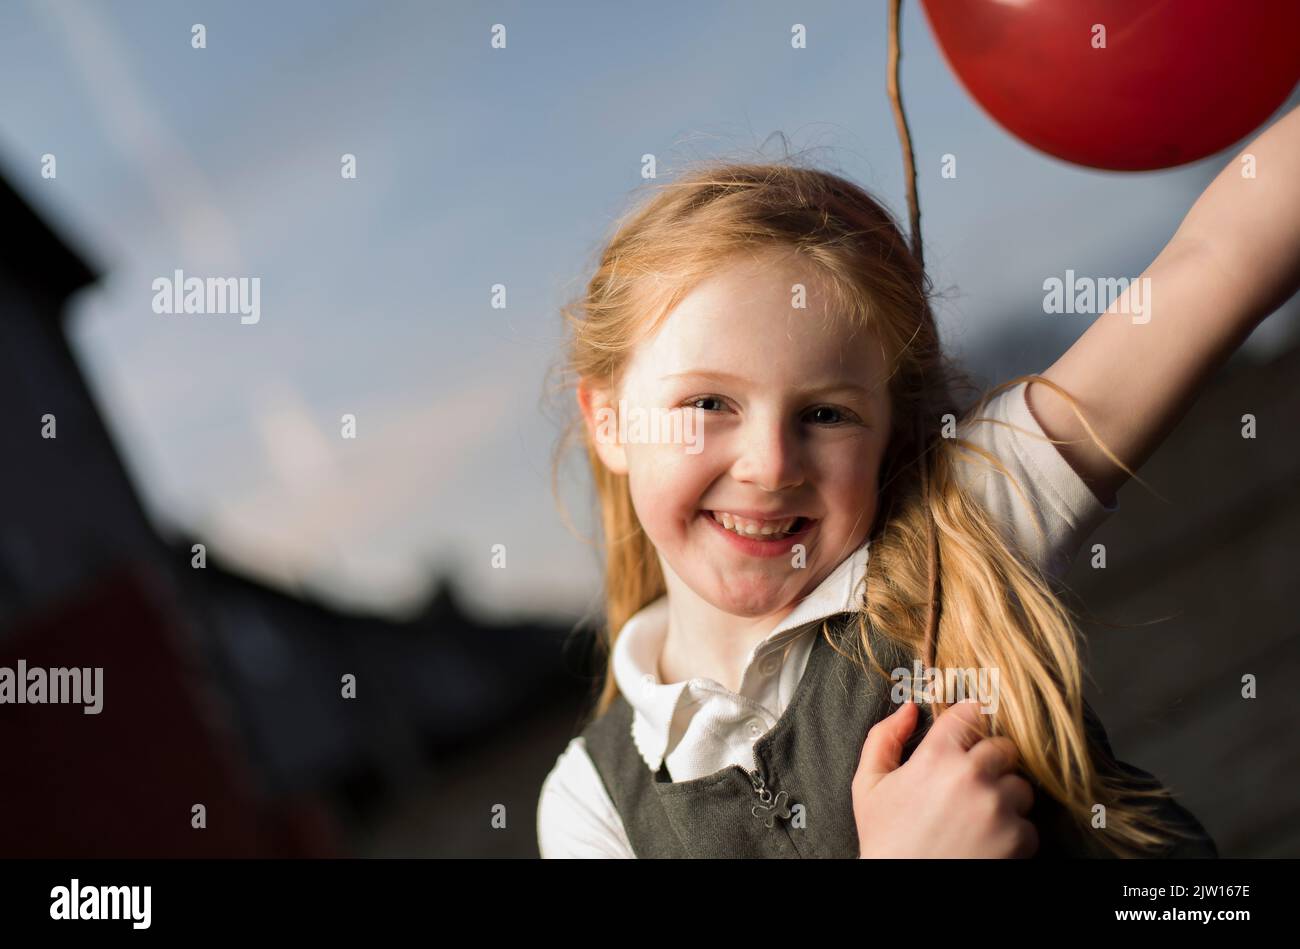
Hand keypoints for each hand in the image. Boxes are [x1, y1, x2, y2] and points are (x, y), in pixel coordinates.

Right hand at [853, 698, 1037, 857]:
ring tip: (977, 818)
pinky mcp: (1016, 838)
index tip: (966, 739)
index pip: (971, 713)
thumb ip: (884, 738)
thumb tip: (910, 709)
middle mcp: (971, 775)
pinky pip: (1029, 825)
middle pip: (1004, 747)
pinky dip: (1012, 834)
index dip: (969, 723)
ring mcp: (997, 807)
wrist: (902, 890)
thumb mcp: (868, 785)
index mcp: (936, 756)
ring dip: (1005, 798)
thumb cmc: (886, 840)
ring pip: (1020, 785)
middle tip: (970, 786)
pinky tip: (985, 842)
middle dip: (990, 763)